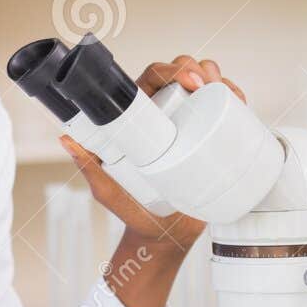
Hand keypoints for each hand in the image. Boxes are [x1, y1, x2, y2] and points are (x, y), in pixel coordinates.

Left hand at [60, 54, 245, 251]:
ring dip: (219, 78)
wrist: (164, 237)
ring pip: (208, 84)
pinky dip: (236, 98)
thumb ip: (88, 166)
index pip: (152, 78)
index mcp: (139, 116)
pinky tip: (240, 102)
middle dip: (197, 68)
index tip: (187, 82)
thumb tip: (66, 139)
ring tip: (228, 93)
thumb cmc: (132, 210)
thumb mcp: (107, 189)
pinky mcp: (213, 137)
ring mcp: (191, 123)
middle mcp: (166, 113)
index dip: (169, 70)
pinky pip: (226, 110)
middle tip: (206, 86)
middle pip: (182, 73)